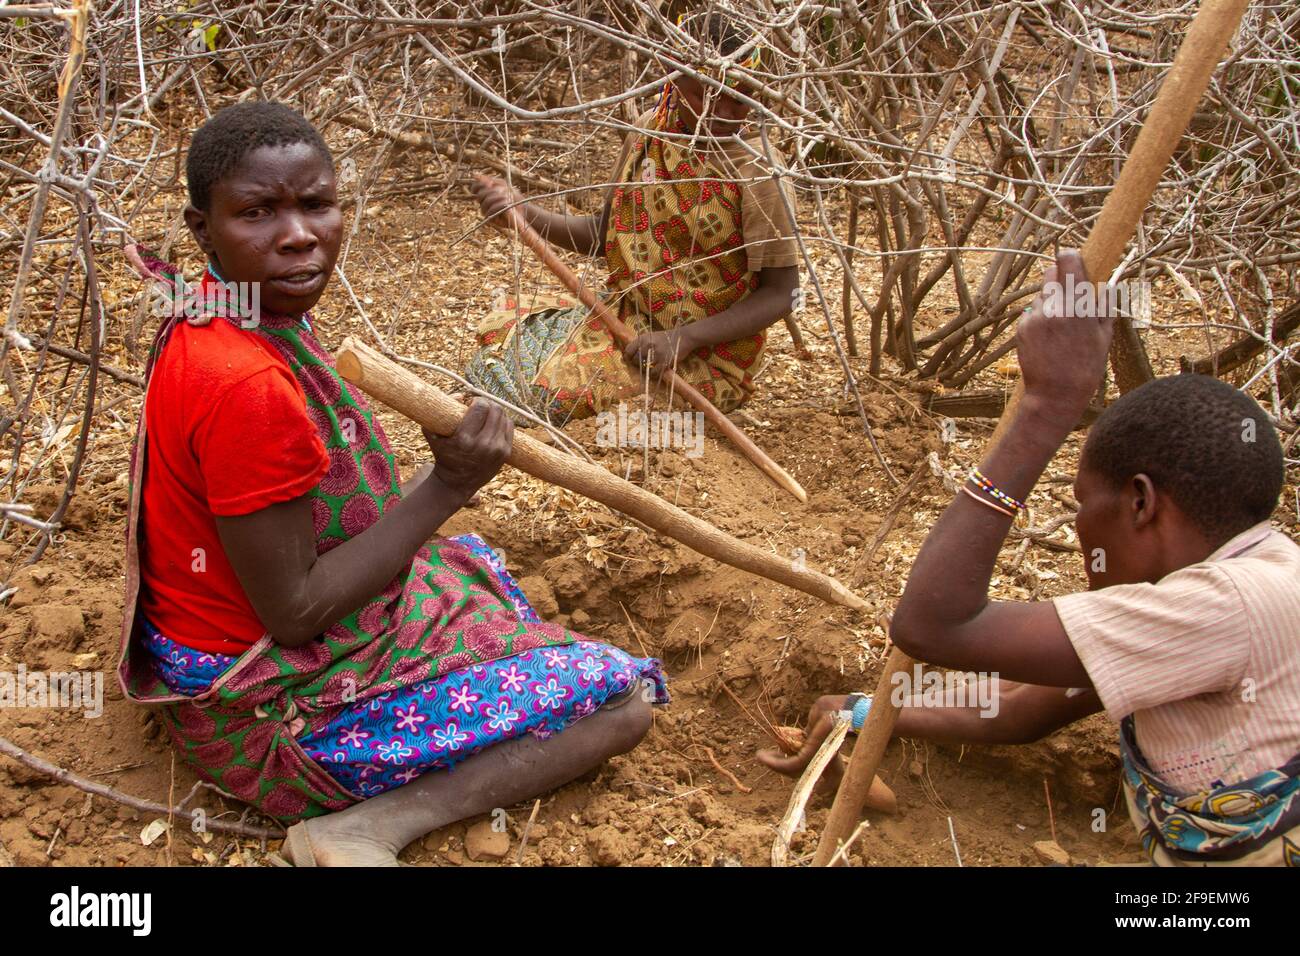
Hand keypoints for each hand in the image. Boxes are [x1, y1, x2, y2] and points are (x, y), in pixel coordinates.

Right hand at [422, 399, 513, 502]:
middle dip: (487, 404)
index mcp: (464, 439)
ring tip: (487, 414)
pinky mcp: (505, 453)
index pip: (480, 407)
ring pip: (504, 417)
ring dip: (495, 412)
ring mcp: (496, 449)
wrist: (456, 483)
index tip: (472, 402)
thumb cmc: (442, 455)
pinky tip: (494, 423)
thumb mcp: (432, 434)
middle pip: (495, 410)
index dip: (477, 400)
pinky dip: (503, 421)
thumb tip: (460, 395)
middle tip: (480, 407)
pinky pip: (509, 427)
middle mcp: (483, 444)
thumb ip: (439, 411)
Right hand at [469, 175, 526, 231]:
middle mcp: (483, 203)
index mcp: (485, 194)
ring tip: (507, 197)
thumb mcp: (503, 185)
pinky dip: (498, 206)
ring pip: (485, 203)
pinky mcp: (491, 220)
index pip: (475, 188)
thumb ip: (491, 181)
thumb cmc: (513, 197)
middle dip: (492, 191)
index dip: (479, 184)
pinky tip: (507, 204)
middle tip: (503, 190)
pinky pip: (490, 212)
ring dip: (496, 198)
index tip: (489, 183)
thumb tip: (475, 176)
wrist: (523, 210)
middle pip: (480, 194)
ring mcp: (486, 212)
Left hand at [624, 328, 691, 383]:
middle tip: (642, 364)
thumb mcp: (651, 335)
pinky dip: (653, 374)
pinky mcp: (664, 362)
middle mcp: (648, 345)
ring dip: (645, 369)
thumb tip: (628, 353)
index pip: (628, 350)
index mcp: (643, 338)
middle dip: (637, 364)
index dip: (627, 357)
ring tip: (649, 367)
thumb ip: (641, 343)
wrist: (683, 337)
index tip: (629, 360)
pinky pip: (653, 373)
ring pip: (643, 367)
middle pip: (635, 360)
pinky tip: (655, 372)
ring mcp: (656, 354)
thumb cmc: (666, 337)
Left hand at [1017, 248, 1114, 421]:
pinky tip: (1048, 339)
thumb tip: (1105, 282)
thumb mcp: (1105, 334)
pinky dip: (1039, 318)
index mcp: (1079, 304)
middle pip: (1051, 272)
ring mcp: (1035, 316)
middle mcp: (1054, 306)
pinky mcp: (1022, 327)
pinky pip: (1031, 312)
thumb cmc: (1086, 366)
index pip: (1067, 260)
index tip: (1073, 261)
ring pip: (1041, 294)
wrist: (1056, 394)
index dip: (1070, 257)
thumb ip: (1103, 304)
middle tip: (1070, 296)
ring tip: (1061, 327)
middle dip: (1060, 279)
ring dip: (1050, 301)